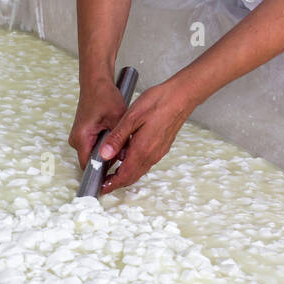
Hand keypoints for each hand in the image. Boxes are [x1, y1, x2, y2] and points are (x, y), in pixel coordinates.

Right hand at [68, 79, 128, 166]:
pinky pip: (93, 147)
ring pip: (93, 154)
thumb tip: (126, 158)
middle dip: (107, 160)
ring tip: (119, 142)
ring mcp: (78, 138)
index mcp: (81, 138)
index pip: (89, 166)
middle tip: (123, 154)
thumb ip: (120, 140)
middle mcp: (76, 140)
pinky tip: (113, 137)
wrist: (95, 83)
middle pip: (92, 161)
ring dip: (106, 152)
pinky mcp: (82, 135)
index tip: (114, 176)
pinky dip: (103, 146)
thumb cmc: (104, 96)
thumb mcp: (117, 118)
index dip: (102, 172)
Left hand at [100, 78, 196, 192]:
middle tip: (103, 182)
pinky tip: (127, 158)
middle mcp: (151, 155)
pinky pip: (146, 163)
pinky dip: (134, 166)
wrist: (182, 96)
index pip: (124, 176)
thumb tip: (104, 154)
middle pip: (132, 177)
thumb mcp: (131, 117)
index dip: (111, 184)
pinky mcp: (162, 147)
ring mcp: (158, 152)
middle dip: (116, 182)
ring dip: (125, 175)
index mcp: (142, 150)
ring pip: (139, 171)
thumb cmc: (158, 103)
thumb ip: (117, 138)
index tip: (101, 188)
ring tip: (112, 172)